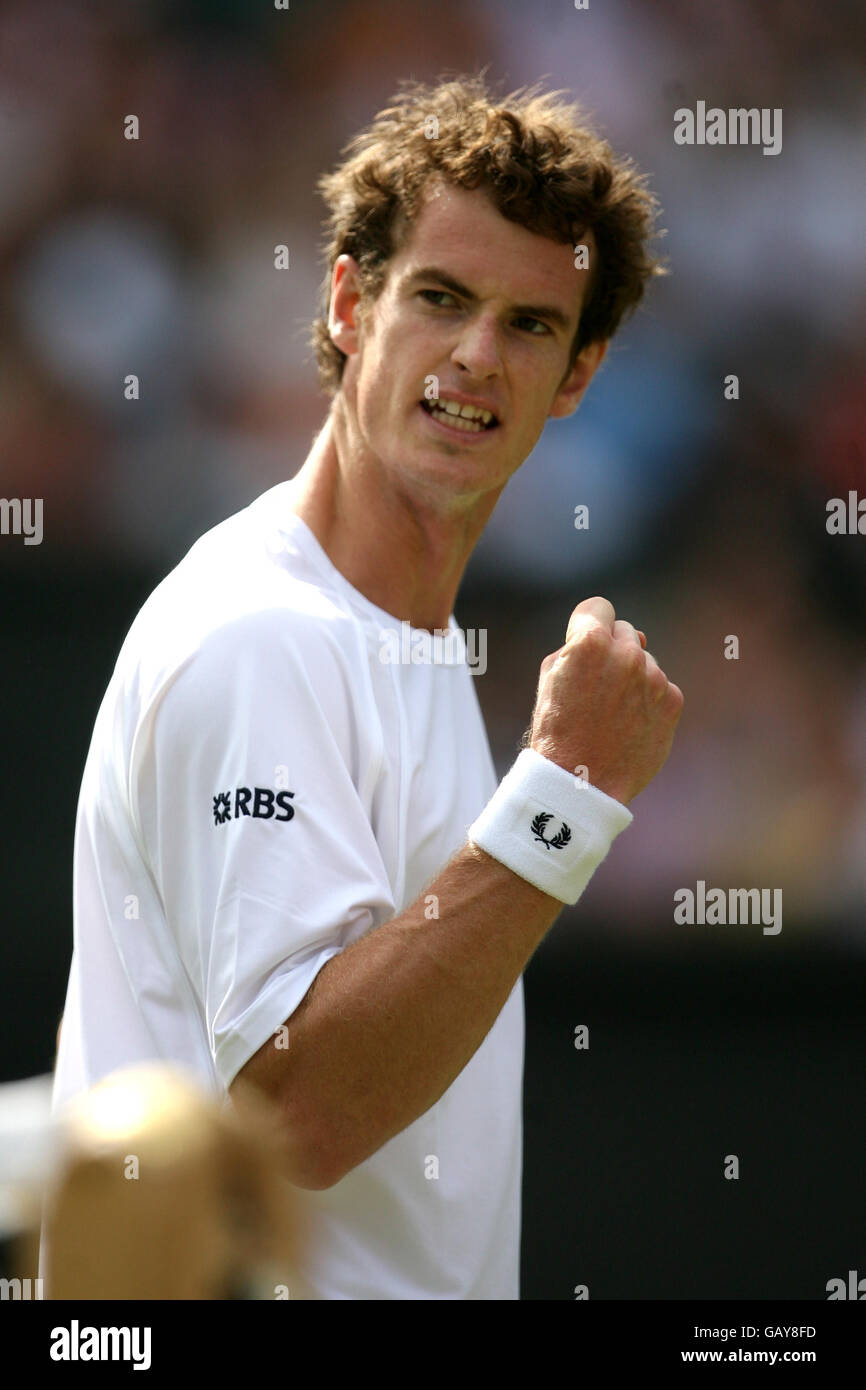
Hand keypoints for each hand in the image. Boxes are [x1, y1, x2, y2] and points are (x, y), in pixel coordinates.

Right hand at [528, 597, 682, 806]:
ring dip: (632, 678)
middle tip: (596, 686)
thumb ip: (577, 646)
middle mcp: (627, 654)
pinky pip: (661, 688)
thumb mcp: (550, 677)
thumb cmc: (557, 730)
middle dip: (612, 650)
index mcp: (589, 643)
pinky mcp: (672, 700)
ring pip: (645, 662)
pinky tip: (629, 725)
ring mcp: (654, 677)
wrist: (582, 785)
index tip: (585, 642)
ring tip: (611, 713)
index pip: (598, 607)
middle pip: (625, 632)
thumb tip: (611, 634)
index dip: (588, 624)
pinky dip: (648, 702)